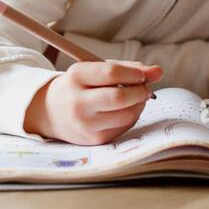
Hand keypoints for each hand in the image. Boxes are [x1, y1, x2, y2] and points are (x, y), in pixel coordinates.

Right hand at [24, 60, 163, 144]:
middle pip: (120, 97)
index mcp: (76, 77)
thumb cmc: (80, 86)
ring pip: (127, 115)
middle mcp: (78, 102)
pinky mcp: (95, 139)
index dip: (135, 73)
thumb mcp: (94, 70)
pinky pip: (124, 127)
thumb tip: (158, 72)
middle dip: (141, 91)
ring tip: (136, 98)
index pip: (111, 73)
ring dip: (139, 105)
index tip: (144, 74)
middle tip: (146, 88)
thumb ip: (126, 68)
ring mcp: (86, 124)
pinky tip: (124, 110)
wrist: (51, 112)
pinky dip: (131, 116)